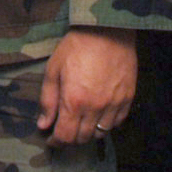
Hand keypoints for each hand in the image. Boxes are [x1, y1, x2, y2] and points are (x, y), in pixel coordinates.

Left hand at [38, 27, 136, 145]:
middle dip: (71, 138)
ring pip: (101, 133)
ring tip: (82, 123)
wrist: (108, 29)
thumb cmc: (77, 46)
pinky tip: (99, 116)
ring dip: (89, 133)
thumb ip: (47, 100)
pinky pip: (117, 122)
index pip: (65, 136)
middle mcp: (96, 107)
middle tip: (65, 129)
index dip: (56, 142)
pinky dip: (107, 124)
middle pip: (83, 138)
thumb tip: (43, 124)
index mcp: (74, 101)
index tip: (52, 138)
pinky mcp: (128, 98)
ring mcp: (114, 104)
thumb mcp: (54, 69)